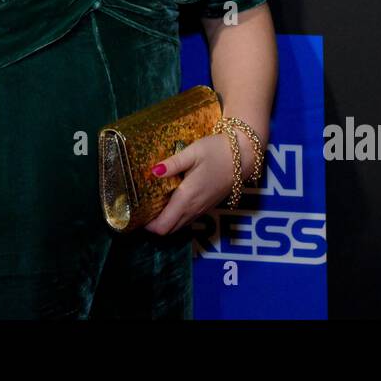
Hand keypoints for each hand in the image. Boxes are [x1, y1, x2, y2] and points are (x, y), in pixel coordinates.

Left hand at [142, 130, 257, 235]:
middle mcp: (194, 209)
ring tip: (153, 204)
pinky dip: (176, 217)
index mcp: (187, 198)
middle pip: (169, 230)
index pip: (163, 226)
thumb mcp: (192, 152)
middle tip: (142, 209)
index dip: (148, 226)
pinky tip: (170, 200)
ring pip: (179, 226)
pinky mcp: (208, 206)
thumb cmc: (216, 151)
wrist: (244, 156)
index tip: (137, 214)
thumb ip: (172, 164)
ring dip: (165, 221)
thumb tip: (152, 172)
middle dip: (153, 225)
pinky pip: (188, 219)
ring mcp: (202, 209)